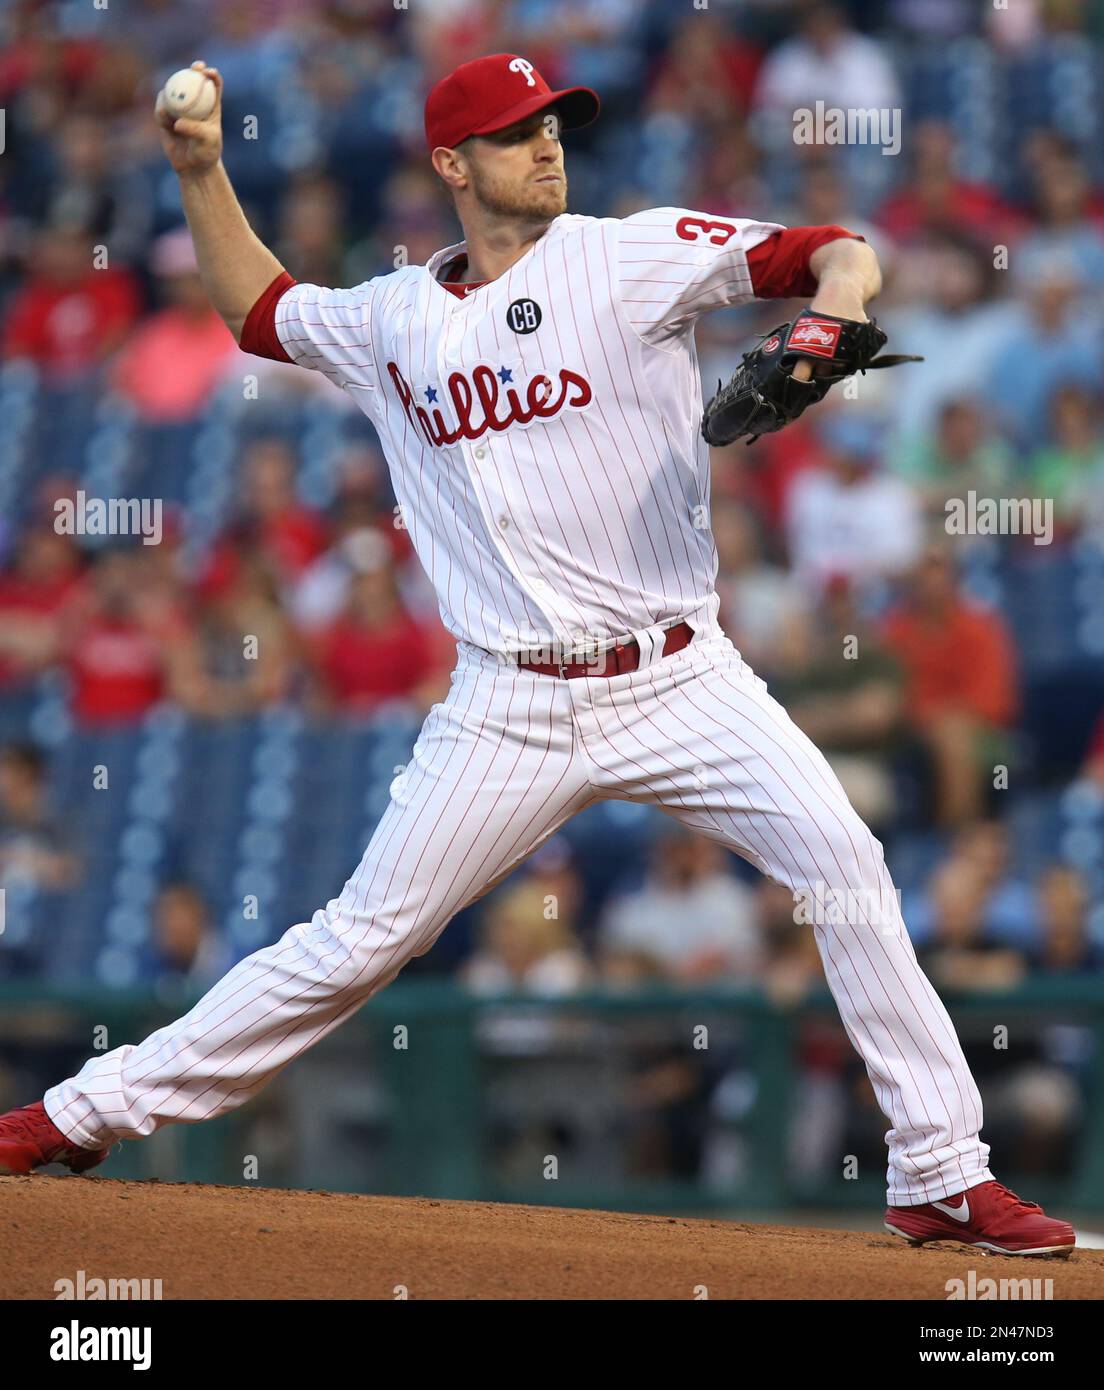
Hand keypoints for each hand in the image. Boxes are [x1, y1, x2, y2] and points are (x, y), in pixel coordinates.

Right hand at [156, 60, 222, 174]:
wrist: (193, 167)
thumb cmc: (206, 153)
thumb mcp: (207, 141)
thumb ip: (195, 129)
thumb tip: (178, 121)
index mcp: (211, 106)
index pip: (213, 85)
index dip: (211, 74)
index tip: (206, 72)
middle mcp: (195, 104)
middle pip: (194, 80)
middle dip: (194, 70)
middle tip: (193, 69)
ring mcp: (180, 108)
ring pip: (174, 92)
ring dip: (172, 93)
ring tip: (173, 109)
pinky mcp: (166, 116)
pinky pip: (161, 107)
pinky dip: (162, 111)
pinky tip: (165, 118)